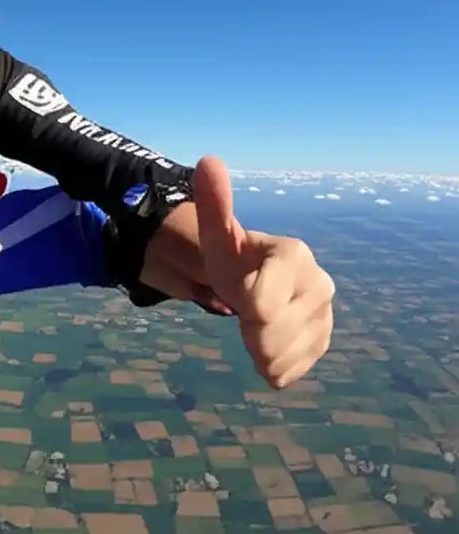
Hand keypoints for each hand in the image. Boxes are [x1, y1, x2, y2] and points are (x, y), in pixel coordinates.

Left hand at [194, 155, 335, 388]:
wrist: (252, 280)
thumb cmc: (233, 256)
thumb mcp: (218, 233)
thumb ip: (216, 202)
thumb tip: (207, 161)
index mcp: (295, 256)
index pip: (259, 304)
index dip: (240, 301)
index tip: (239, 286)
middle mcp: (321, 285)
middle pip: (269, 334)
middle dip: (247, 328)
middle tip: (244, 309)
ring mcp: (326, 315)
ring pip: (279, 357)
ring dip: (257, 348)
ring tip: (255, 323)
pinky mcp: (323, 341)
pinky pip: (290, 372)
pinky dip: (271, 365)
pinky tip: (268, 342)